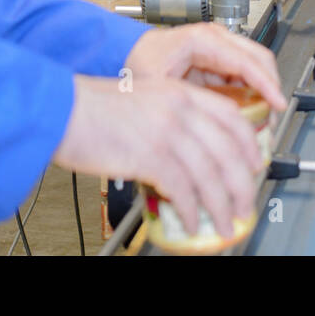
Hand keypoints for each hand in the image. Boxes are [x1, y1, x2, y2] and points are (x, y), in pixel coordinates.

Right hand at [52, 75, 264, 235]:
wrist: (60, 109)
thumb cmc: (93, 108)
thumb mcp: (144, 100)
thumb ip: (173, 118)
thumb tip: (192, 154)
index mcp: (181, 93)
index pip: (232, 117)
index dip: (249, 146)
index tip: (254, 165)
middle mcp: (179, 109)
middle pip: (229, 151)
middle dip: (242, 184)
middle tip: (244, 204)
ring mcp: (166, 132)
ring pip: (211, 175)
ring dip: (221, 205)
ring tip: (223, 223)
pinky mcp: (150, 155)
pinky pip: (183, 190)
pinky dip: (190, 211)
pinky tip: (190, 221)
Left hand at [124, 22, 285, 112]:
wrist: (125, 54)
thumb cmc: (139, 61)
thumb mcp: (163, 85)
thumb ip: (192, 101)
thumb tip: (220, 121)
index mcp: (205, 39)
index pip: (248, 61)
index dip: (268, 85)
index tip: (279, 104)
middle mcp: (216, 39)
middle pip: (261, 60)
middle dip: (271, 88)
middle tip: (273, 116)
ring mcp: (219, 48)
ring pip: (256, 68)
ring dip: (263, 92)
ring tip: (262, 118)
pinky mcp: (218, 60)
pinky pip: (245, 75)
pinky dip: (251, 93)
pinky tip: (247, 112)